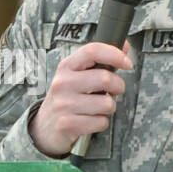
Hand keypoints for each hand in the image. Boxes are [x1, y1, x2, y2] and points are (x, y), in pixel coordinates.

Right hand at [29, 41, 132, 156]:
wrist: (45, 126)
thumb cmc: (66, 97)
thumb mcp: (76, 75)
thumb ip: (99, 61)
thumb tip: (124, 45)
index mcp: (66, 67)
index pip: (92, 51)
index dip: (114, 54)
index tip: (127, 63)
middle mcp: (63, 83)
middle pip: (105, 78)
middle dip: (118, 86)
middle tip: (113, 91)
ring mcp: (64, 104)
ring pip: (107, 104)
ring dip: (109, 107)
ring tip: (97, 107)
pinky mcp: (68, 124)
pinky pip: (101, 122)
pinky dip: (101, 122)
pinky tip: (90, 120)